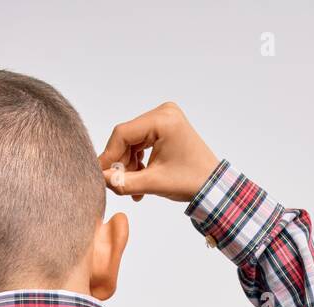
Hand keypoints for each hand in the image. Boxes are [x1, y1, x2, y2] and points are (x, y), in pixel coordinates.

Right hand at [98, 102, 219, 202]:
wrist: (212, 185)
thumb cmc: (191, 181)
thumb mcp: (154, 183)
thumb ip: (123, 182)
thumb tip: (100, 179)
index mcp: (163, 120)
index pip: (123, 134)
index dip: (109, 155)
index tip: (101, 175)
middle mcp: (163, 113)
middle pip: (127, 137)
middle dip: (121, 162)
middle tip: (118, 184)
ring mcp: (164, 118)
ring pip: (132, 141)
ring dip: (129, 164)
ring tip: (133, 186)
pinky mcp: (165, 126)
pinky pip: (141, 141)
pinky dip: (137, 160)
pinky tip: (140, 178)